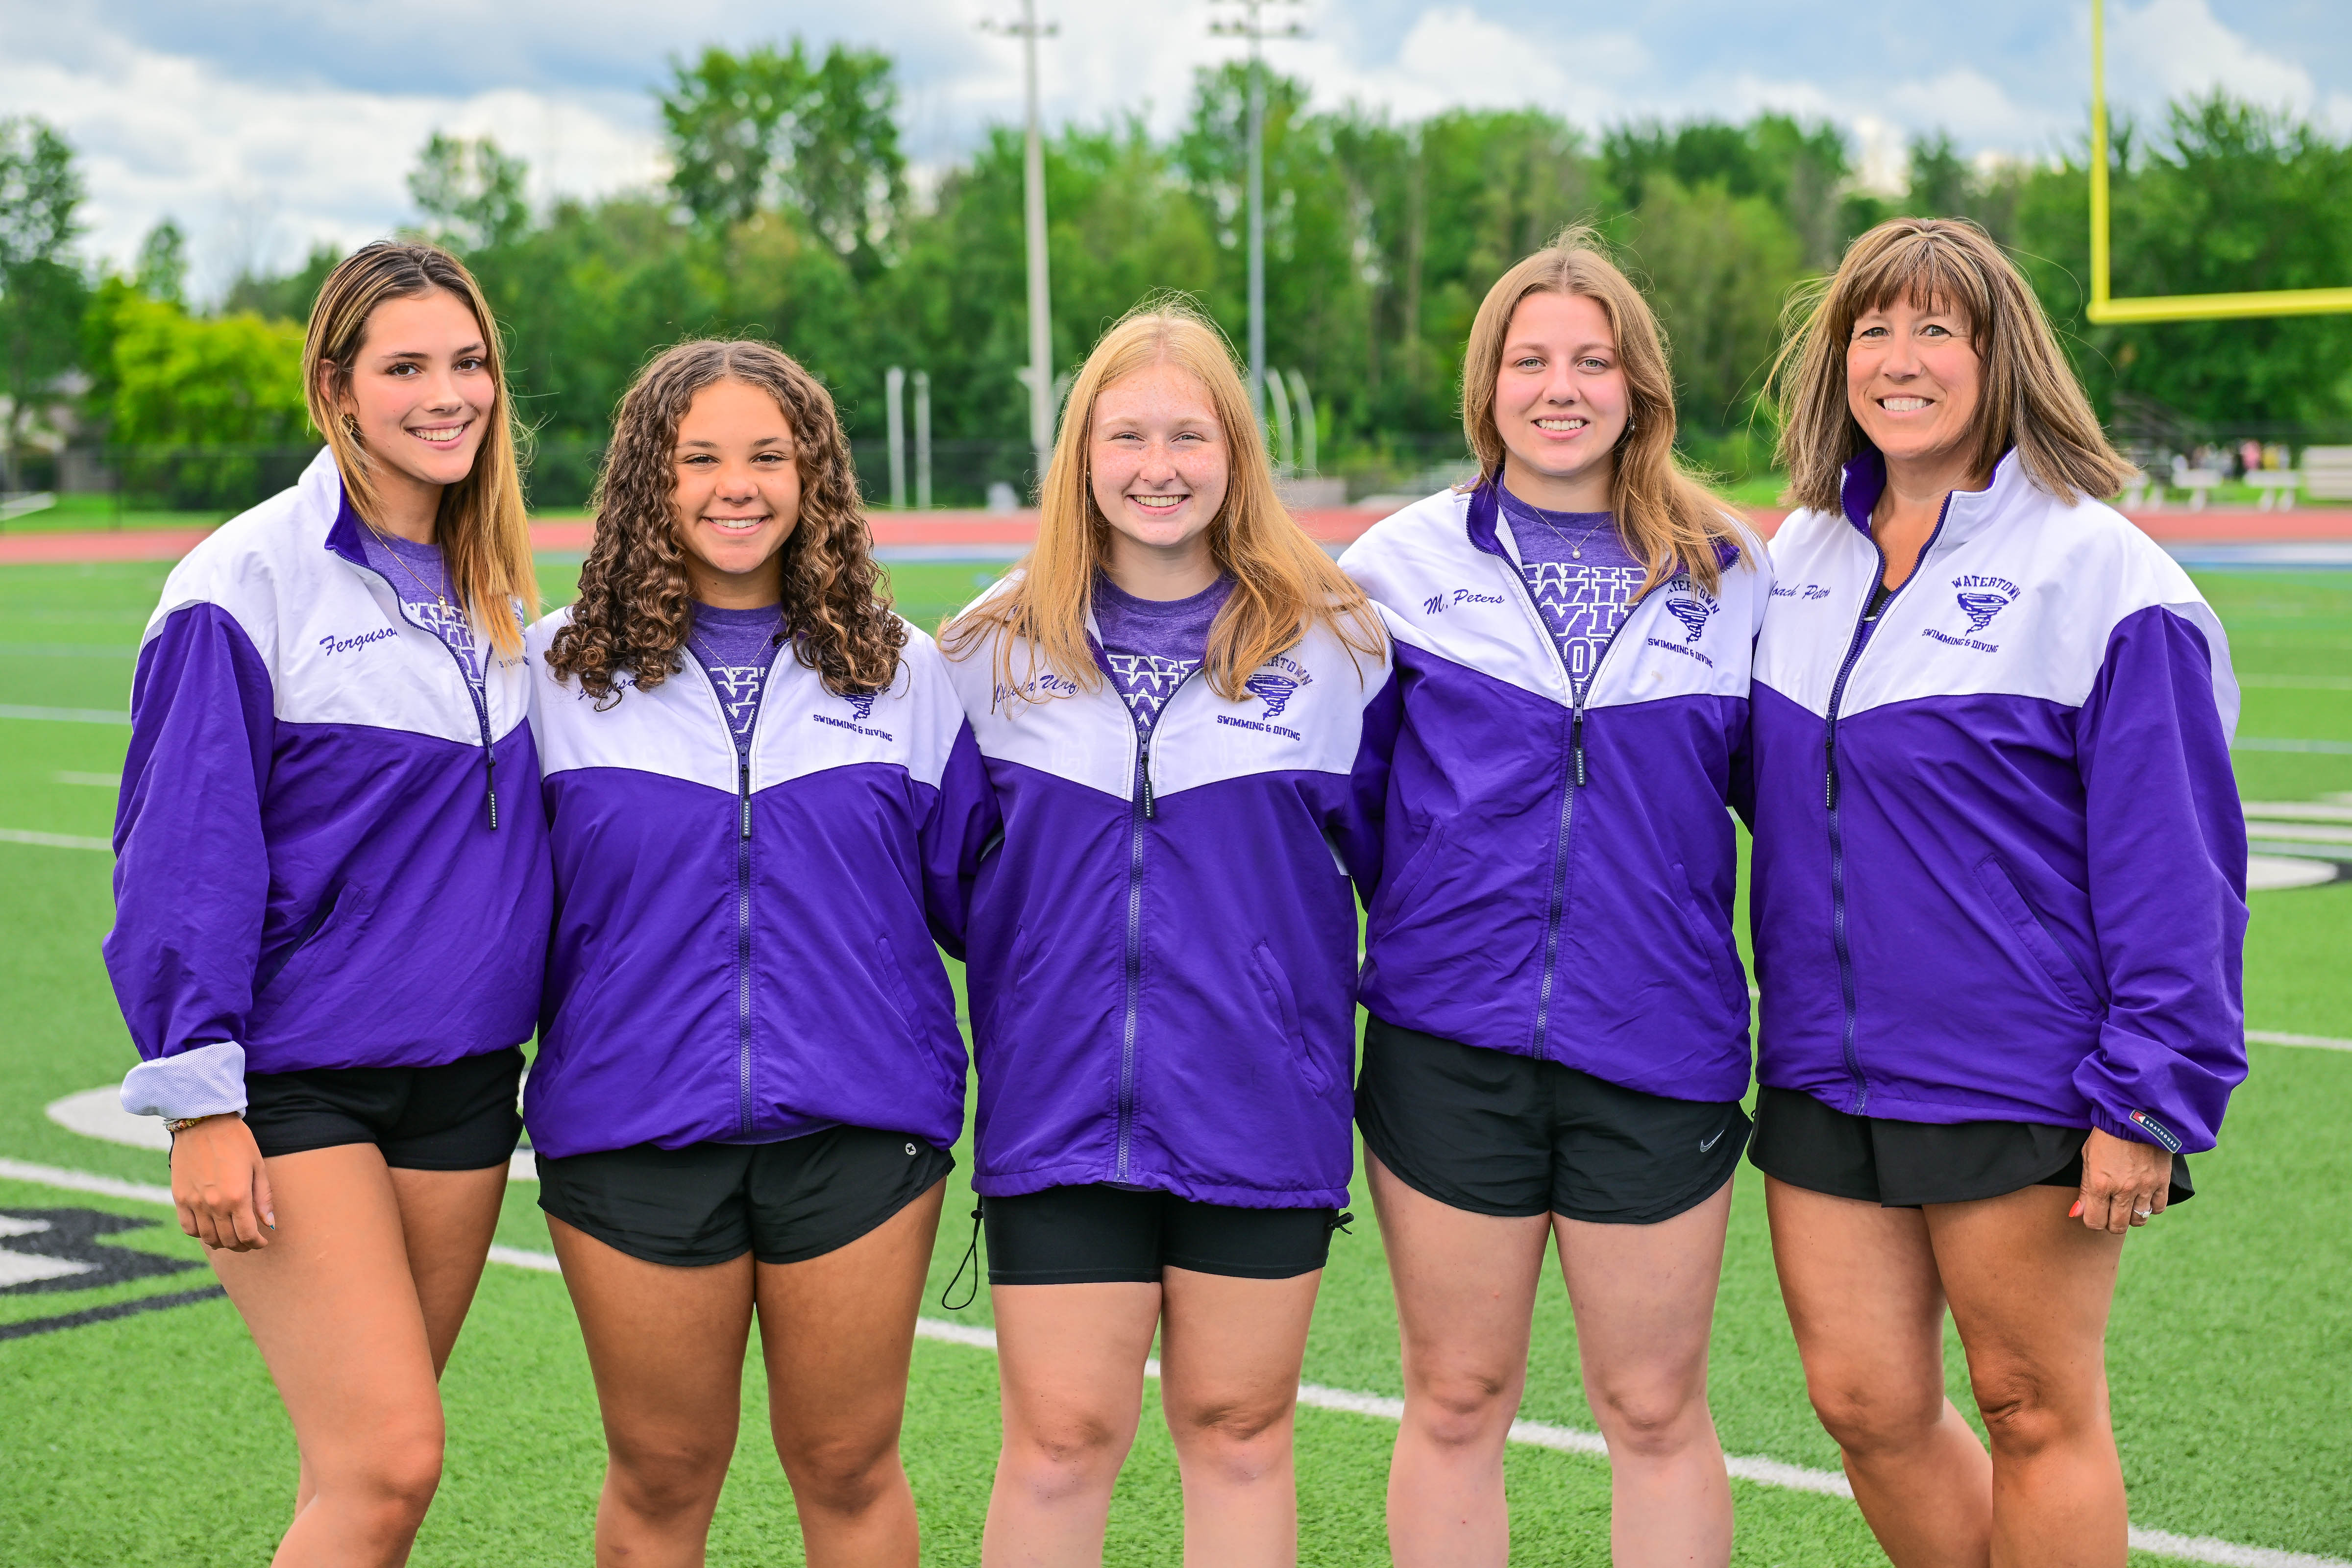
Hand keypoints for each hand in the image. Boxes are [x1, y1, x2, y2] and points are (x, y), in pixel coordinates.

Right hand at [171, 1116, 274, 1250]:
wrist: (204, 1122)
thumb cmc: (237, 1141)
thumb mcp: (257, 1166)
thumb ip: (263, 1198)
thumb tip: (269, 1224)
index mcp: (237, 1197)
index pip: (247, 1235)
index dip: (256, 1243)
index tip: (262, 1242)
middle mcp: (214, 1204)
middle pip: (228, 1240)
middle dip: (242, 1245)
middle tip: (249, 1241)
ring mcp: (194, 1202)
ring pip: (207, 1238)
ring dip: (222, 1242)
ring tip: (231, 1237)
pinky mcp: (179, 1197)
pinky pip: (188, 1227)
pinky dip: (200, 1234)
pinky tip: (210, 1228)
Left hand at [2073, 1128, 2170, 1233]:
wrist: (2135, 1116)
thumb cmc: (2106, 1136)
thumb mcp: (2087, 1158)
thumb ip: (2084, 1189)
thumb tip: (2078, 1213)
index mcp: (2100, 1184)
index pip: (2094, 1222)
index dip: (2092, 1221)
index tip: (2094, 1213)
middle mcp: (2123, 1190)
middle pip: (2118, 1226)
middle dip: (2111, 1223)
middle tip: (2110, 1211)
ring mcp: (2145, 1187)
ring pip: (2139, 1220)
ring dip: (2131, 1216)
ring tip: (2127, 1203)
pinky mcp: (2162, 1182)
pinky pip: (2158, 1208)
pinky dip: (2150, 1207)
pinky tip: (2144, 1196)